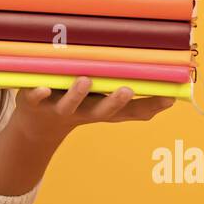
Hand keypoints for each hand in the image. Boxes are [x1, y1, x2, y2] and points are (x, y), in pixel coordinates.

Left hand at [13, 76, 175, 141]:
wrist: (36, 124)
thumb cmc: (78, 103)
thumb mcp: (104, 99)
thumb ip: (128, 91)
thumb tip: (167, 79)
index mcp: (104, 109)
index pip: (132, 112)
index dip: (150, 105)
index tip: (169, 96)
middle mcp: (84, 112)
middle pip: (102, 111)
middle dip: (115, 102)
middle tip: (127, 90)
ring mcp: (59, 108)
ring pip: (69, 104)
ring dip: (77, 94)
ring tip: (85, 80)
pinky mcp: (33, 102)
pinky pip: (35, 98)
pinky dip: (39, 93)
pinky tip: (44, 88)